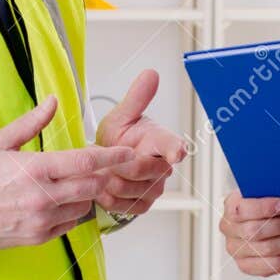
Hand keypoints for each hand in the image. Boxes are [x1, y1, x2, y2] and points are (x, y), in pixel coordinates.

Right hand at [0, 97, 134, 249]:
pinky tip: (59, 202)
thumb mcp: (0, 142)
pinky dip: (71, 213)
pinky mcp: (37, 237)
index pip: (85, 161)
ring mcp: (41, 220)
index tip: (127, 152)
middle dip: (102, 176)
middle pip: (92, 186)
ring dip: (85, 195)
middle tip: (102, 168)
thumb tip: (53, 101)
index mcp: (36, 168)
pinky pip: (68, 224)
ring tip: (72, 184)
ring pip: (83, 207)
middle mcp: (43, 196)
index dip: (111, 156)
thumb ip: (32, 123)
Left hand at [93, 70, 186, 218]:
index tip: (177, 152)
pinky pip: (121, 205)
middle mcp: (163, 167)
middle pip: (138, 169)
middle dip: (114, 162)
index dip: (174, 149)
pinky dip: (106, 196)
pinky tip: (104, 185)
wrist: (106, 163)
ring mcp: (154, 188)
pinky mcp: (143, 206)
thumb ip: (137, 97)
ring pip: (126, 188)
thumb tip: (151, 73)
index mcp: (161, 141)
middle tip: (103, 154)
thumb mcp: (122, 115)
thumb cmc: (119, 136)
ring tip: (103, 168)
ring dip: (107, 179)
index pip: (172, 146)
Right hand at [219, 192, 279, 275]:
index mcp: (231, 207)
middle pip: (255, 232)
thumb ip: (275, 193)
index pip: (241, 210)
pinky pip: (273, 264)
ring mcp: (236, 250)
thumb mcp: (268, 195)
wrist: (269, 226)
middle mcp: (229, 230)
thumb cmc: (269, 208)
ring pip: (268, 249)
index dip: (265, 207)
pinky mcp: (247, 266)